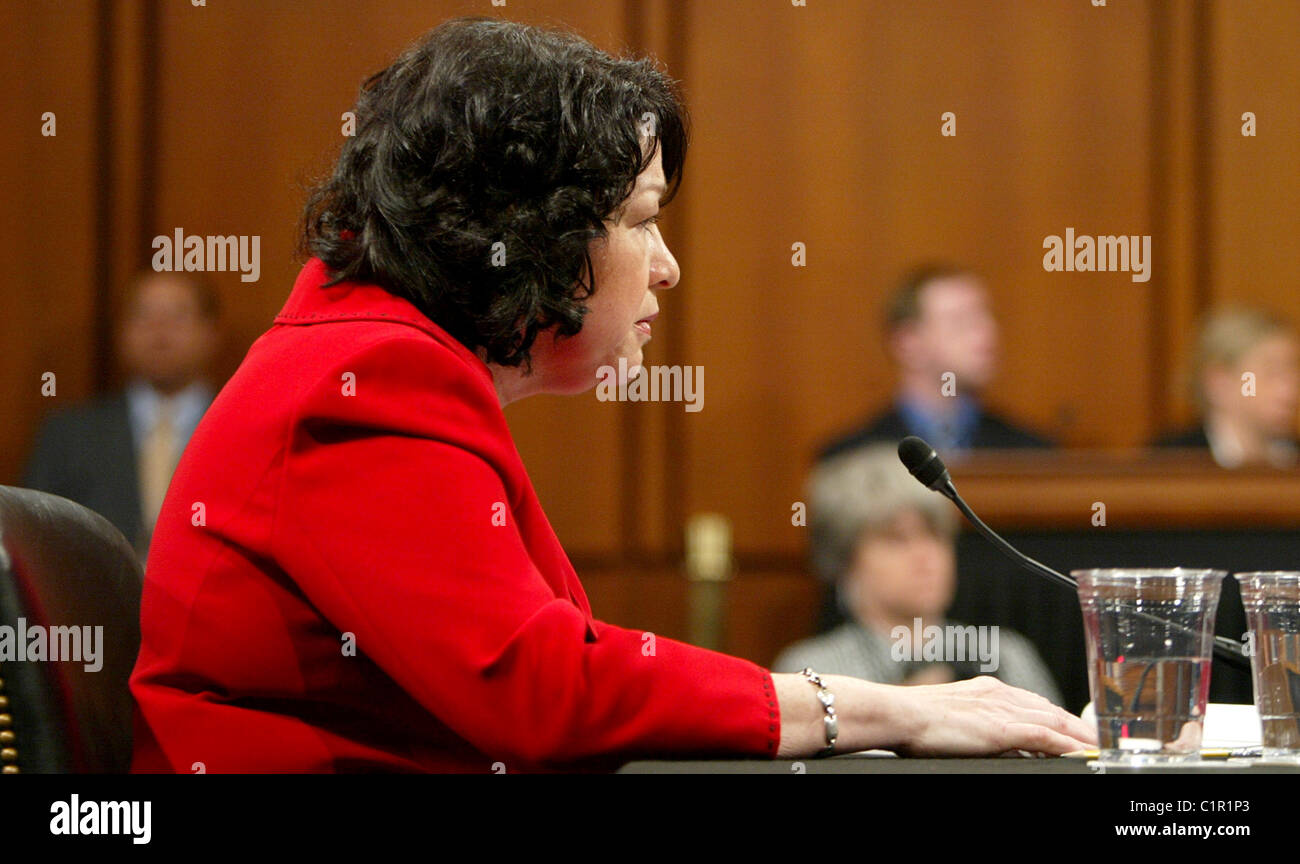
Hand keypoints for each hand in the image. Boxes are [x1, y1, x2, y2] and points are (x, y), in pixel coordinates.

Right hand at [889, 675, 1096, 756]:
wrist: (899, 713)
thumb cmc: (914, 719)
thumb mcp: (953, 716)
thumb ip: (980, 724)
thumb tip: (1000, 741)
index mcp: (987, 690)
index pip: (1033, 703)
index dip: (1056, 717)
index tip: (1072, 727)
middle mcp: (999, 694)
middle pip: (1050, 710)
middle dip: (1076, 725)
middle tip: (1097, 739)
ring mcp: (1002, 709)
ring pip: (1054, 721)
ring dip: (1079, 735)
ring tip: (1098, 747)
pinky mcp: (1001, 728)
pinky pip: (1045, 737)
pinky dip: (1066, 744)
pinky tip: (1081, 752)